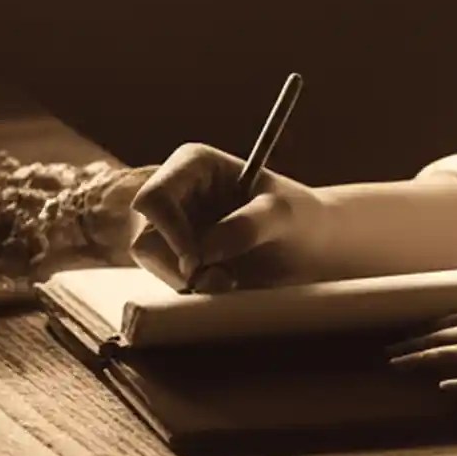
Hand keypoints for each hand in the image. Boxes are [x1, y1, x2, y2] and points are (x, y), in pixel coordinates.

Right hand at [130, 143, 328, 290]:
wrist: (312, 247)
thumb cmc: (300, 217)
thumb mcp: (284, 215)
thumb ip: (247, 226)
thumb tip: (202, 252)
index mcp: (193, 164)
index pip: (154, 198)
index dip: (168, 231)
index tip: (197, 262)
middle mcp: (176, 194)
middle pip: (144, 237)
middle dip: (177, 266)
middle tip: (221, 278)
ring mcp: (173, 227)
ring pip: (152, 264)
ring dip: (186, 281)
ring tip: (230, 278)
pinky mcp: (178, 257)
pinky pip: (167, 281)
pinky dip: (193, 290)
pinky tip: (226, 282)